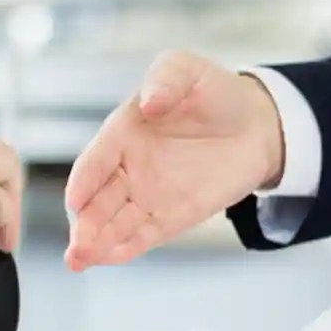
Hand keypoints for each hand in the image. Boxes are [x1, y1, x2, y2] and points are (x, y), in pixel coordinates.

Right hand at [65, 51, 283, 270]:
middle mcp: (129, 167)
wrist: (255, 124)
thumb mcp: (188, 70)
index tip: (75, 200)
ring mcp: (148, 194)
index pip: (96, 160)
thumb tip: (150, 102)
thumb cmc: (213, 92)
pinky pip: (144, 234)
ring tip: (80, 260)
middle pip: (98, 200)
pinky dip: (126, 248)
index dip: (84, 180)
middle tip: (77, 244)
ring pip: (115, 222)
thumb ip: (166, 79)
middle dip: (85, 223)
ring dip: (97, 242)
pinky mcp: (171, 215)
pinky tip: (108, 259)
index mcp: (123, 132)